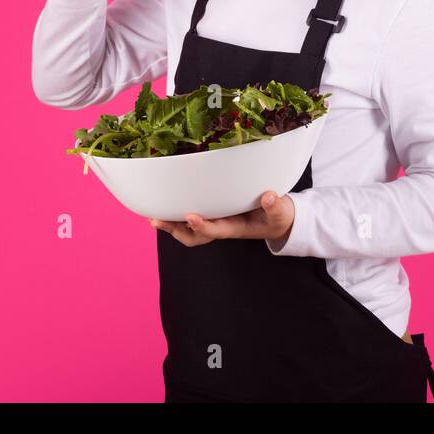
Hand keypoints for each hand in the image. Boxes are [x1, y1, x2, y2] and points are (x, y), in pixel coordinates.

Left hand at [151, 192, 294, 247]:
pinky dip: (177, 214)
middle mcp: (222, 226)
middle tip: (157, 220)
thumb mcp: (281, 212)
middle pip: (195, 236)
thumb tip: (269, 197)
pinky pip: (192, 217)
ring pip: (189, 230)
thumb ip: (275, 206)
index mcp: (236, 228)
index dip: (203, 226)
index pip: (216, 230)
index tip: (190, 216)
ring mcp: (216, 221)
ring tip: (153, 218)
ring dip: (171, 225)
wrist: (278, 220)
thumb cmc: (278, 216)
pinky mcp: (214, 213)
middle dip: (175, 230)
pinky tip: (164, 205)